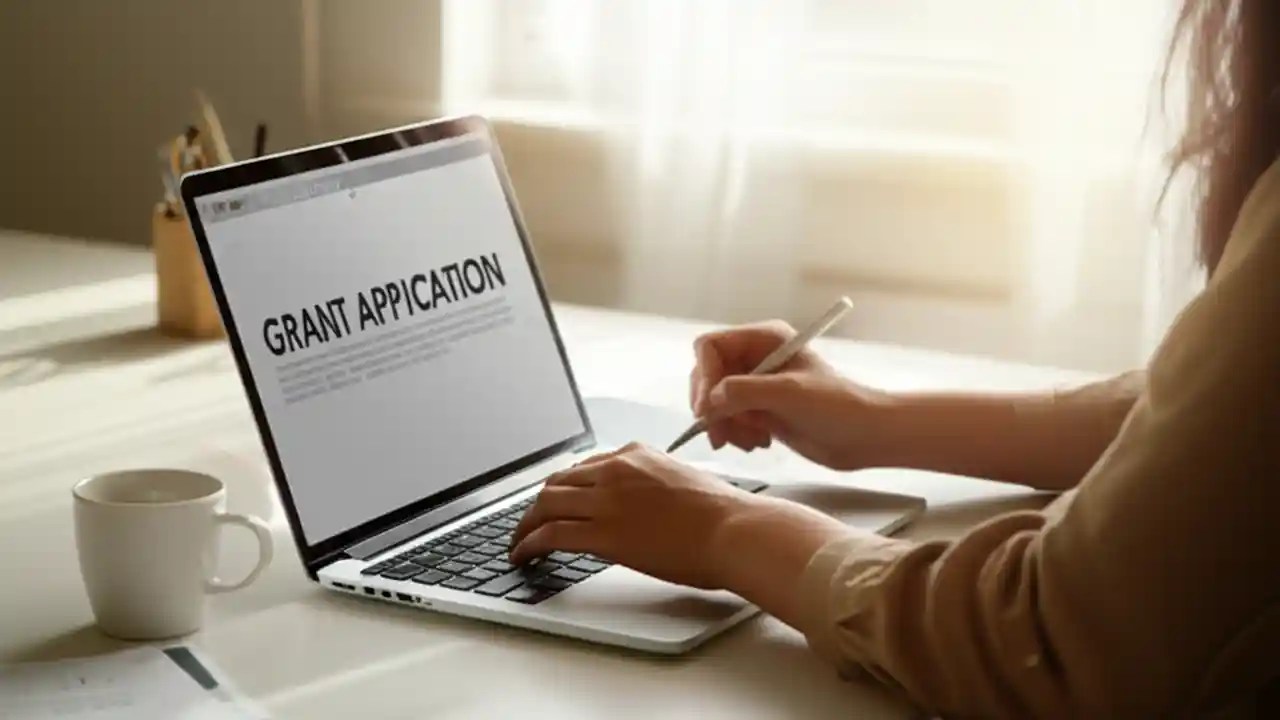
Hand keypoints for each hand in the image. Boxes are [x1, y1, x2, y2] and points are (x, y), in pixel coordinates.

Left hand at [509, 443, 762, 588]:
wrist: (734, 531)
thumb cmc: (723, 515)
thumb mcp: (681, 482)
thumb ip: (652, 487)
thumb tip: (641, 506)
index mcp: (636, 454)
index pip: (585, 466)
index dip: (565, 488)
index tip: (558, 502)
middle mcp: (616, 469)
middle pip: (557, 482)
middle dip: (539, 505)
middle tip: (530, 524)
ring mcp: (607, 499)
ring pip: (545, 505)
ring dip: (525, 525)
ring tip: (519, 543)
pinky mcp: (602, 533)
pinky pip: (550, 534)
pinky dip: (528, 545)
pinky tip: (523, 556)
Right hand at [690, 320, 891, 469]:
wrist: (866, 436)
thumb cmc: (838, 406)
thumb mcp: (790, 394)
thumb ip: (745, 392)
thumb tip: (710, 401)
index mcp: (764, 338)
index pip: (710, 347)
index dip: (703, 376)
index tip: (706, 409)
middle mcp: (756, 357)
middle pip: (707, 376)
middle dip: (712, 407)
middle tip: (720, 435)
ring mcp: (757, 385)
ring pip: (715, 402)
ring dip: (725, 425)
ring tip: (751, 442)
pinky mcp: (760, 410)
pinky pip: (728, 419)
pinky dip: (736, 434)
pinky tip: (759, 443)